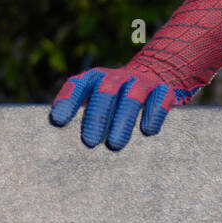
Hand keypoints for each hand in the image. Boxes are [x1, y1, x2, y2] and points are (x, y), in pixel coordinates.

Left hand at [49, 66, 172, 149]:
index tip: (58, 120)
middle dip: (97, 116)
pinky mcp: (163, 89)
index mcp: (94, 79)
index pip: (78, 86)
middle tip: (90, 142)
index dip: (68, 100)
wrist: (153, 75)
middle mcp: (116, 78)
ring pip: (132, 96)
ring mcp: (140, 82)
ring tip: (115, 144)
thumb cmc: (115, 101)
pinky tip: (148, 131)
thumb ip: (83, 117)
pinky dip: (153, 113)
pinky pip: (160, 98)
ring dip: (123, 119)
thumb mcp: (97, 101)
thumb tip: (65, 147)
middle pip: (105, 91)